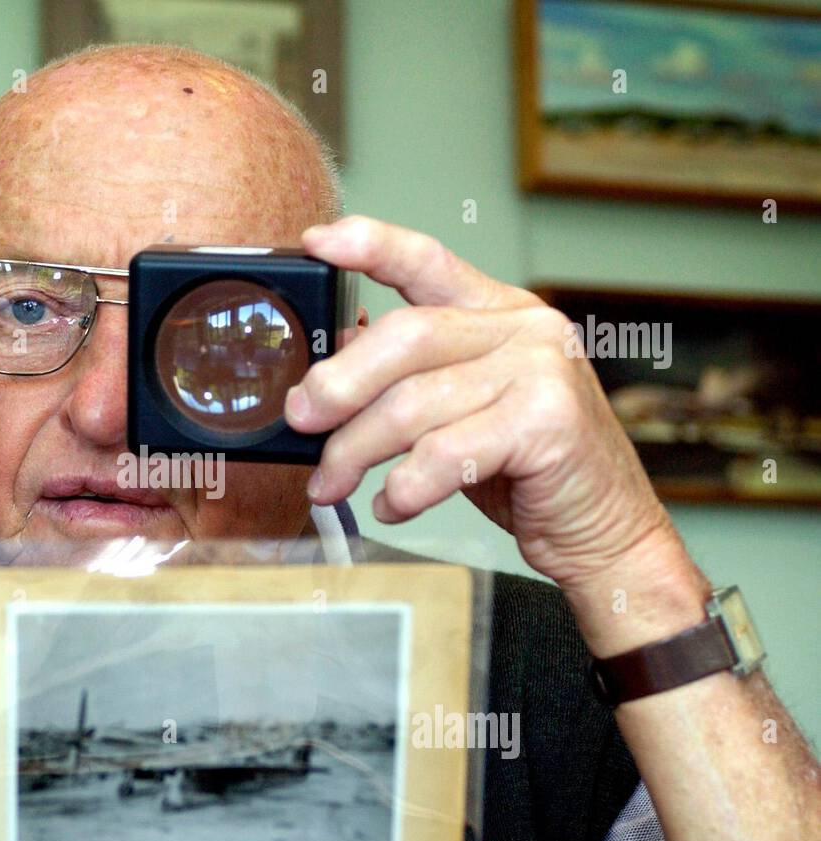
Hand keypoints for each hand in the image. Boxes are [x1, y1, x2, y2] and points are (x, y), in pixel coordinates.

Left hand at [288, 216, 695, 617]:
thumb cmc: (526, 470)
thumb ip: (410, 377)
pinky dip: (405, 486)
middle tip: (300, 420)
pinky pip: (446, 452)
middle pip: (405, 336)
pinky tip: (392, 503)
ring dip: (356, 451)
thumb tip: (328, 367)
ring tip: (331, 484)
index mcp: (499, 313)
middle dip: (338, 384)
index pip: (427, 259)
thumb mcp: (463, 409)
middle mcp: (525, 329)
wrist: (607, 529)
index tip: (316, 243)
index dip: (368, 245)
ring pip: (415, 403)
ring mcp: (542, 371)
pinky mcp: (548, 423)